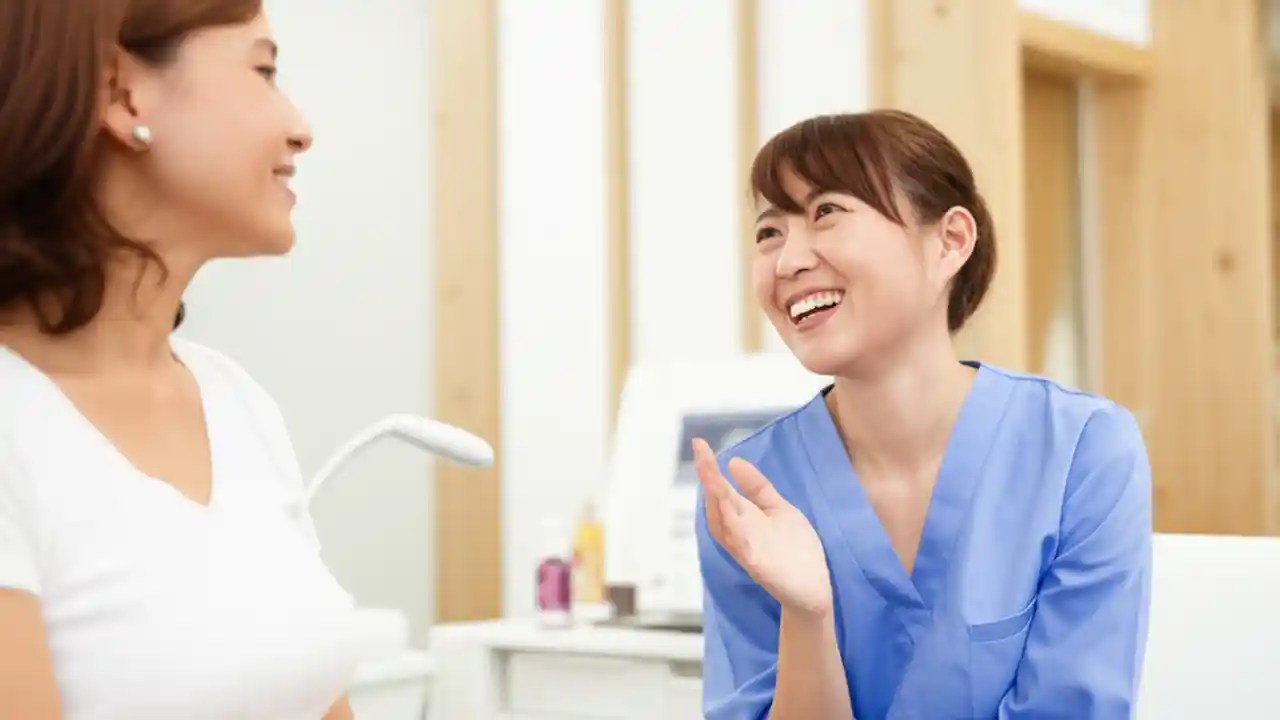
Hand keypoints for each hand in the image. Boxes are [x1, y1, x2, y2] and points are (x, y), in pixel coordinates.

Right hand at [693, 438, 832, 614]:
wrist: (813, 589)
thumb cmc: (794, 551)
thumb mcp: (779, 510)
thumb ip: (758, 488)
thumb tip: (733, 461)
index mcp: (744, 518)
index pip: (721, 490)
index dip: (709, 469)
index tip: (700, 443)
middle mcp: (740, 532)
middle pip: (717, 505)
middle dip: (709, 480)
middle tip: (702, 454)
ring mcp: (748, 550)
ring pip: (724, 524)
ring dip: (717, 501)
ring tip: (711, 476)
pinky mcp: (759, 566)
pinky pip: (742, 548)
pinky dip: (734, 532)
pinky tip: (730, 514)